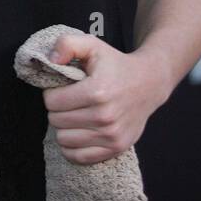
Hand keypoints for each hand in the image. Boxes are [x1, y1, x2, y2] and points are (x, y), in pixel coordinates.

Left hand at [42, 33, 165, 164]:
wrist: (149, 83)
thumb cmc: (115, 65)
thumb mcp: (92, 45)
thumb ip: (67, 44)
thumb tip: (51, 60)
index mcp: (97, 92)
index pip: (51, 102)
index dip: (52, 94)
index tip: (63, 89)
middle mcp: (105, 116)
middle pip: (56, 121)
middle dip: (58, 110)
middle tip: (70, 102)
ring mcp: (112, 135)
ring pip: (64, 140)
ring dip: (64, 128)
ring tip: (75, 115)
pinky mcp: (116, 147)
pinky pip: (78, 157)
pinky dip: (72, 147)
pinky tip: (78, 132)